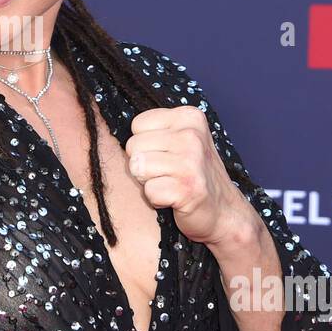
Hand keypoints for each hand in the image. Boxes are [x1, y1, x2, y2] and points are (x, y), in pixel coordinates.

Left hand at [125, 106, 263, 254]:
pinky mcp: (187, 187)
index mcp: (189, 117)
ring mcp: (191, 161)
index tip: (166, 156)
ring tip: (170, 185)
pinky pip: (148, 191)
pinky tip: (175, 199)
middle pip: (133, 146)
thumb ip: (156, 132)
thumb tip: (106, 125)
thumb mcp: (180, 141)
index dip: (145, 145)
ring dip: (149, 182)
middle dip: (144, 165)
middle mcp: (191, 135)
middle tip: (168, 174)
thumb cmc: (194, 176)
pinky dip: (157, 200)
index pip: (137, 124)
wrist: (224, 213)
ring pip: (137, 167)